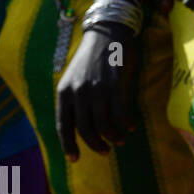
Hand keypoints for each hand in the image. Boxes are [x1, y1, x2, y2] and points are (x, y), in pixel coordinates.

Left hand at [55, 23, 135, 160]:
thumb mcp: (73, 78)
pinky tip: (130, 127)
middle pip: (86, 128)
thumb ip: (73, 99)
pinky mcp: (115, 85)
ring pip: (104, 123)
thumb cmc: (90, 58)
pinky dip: (125, 123)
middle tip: (104, 152)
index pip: (64, 125)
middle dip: (95, 144)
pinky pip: (120, 112)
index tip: (75, 159)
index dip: (69, 144)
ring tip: (119, 140)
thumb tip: (79, 125)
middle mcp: (78, 92)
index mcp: (63, 91)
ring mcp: (96, 88)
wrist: (106, 34)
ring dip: (112, 136)